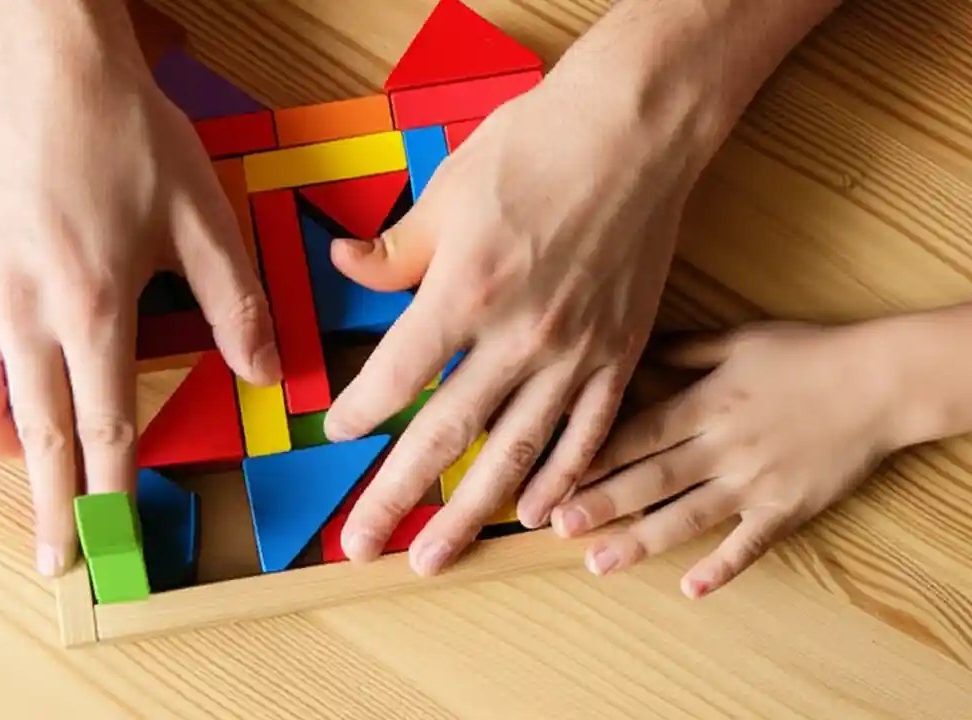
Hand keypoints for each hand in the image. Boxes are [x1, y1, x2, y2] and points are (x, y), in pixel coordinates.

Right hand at [0, 1, 276, 575]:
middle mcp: (26, 310)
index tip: (113, 540)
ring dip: (5, 450)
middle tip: (53, 562)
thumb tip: (268, 374)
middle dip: (49, 506)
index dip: (111, 491)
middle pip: (37, 433)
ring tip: (24, 479)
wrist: (48, 66)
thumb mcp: (203, 216)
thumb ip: (235, 303)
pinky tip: (11, 389)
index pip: (103, 425)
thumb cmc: (128, 135)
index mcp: (93, 303)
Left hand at [322, 39, 718, 576]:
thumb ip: (396, 250)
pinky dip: (561, 481)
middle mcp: (517, 337)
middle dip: (395, 497)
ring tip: (437, 559)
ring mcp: (573, 354)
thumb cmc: (537, 149)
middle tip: (358, 546)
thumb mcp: (448, 191)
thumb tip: (344, 266)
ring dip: (470, 513)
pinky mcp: (619, 355)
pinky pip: (587, 435)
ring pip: (514, 454)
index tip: (336, 435)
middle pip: (443, 436)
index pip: (395, 377)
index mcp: (463, 293)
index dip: (357, 414)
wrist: (635, 132)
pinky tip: (538, 517)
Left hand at [550, 322, 902, 597]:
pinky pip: (750, 543)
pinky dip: (722, 567)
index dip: (593, 455)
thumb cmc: (807, 354)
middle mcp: (724, 446)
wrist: (882, 380)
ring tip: (598, 564)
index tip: (551, 473)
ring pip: (688, 517)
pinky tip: (691, 589)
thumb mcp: (736, 339)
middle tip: (554, 526)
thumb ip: (679, 350)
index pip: (637, 434)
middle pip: (651, 479)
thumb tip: (628, 348)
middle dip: (600, 503)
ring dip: (640, 542)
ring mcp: (756, 481)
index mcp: (706, 403)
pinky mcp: (788, 508)